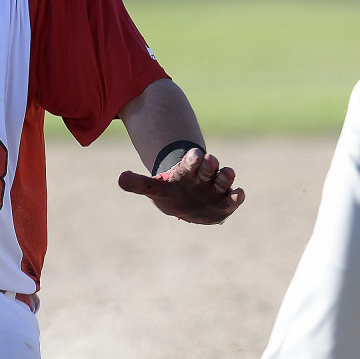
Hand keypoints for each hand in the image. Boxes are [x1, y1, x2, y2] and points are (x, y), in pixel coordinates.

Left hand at [117, 148, 244, 224]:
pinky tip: (239, 194)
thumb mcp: (155, 188)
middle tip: (209, 159)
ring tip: (227, 172)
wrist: (188, 204)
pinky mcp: (226, 201)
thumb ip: (139, 183)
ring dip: (225, 176)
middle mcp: (204, 176)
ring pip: (222, 179)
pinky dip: (237, 196)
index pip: (190, 162)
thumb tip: (119, 178)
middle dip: (209, 164)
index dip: (192, 158)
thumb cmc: (171, 192)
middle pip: (208, 168)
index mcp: (187, 171)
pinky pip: (233, 198)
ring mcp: (216, 188)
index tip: (194, 154)